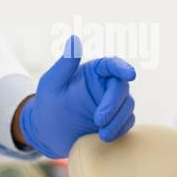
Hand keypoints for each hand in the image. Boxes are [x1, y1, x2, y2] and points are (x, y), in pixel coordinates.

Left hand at [17, 35, 136, 157]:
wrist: (46, 133)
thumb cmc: (46, 104)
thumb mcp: (51, 83)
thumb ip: (65, 63)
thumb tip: (74, 39)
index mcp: (93, 72)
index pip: (111, 65)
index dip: (122, 68)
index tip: (130, 75)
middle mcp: (105, 86)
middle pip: (121, 88)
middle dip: (114, 103)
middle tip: (99, 120)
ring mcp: (112, 105)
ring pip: (127, 106)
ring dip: (118, 120)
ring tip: (102, 135)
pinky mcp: (115, 122)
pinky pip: (126, 123)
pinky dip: (120, 130)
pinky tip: (106, 138)